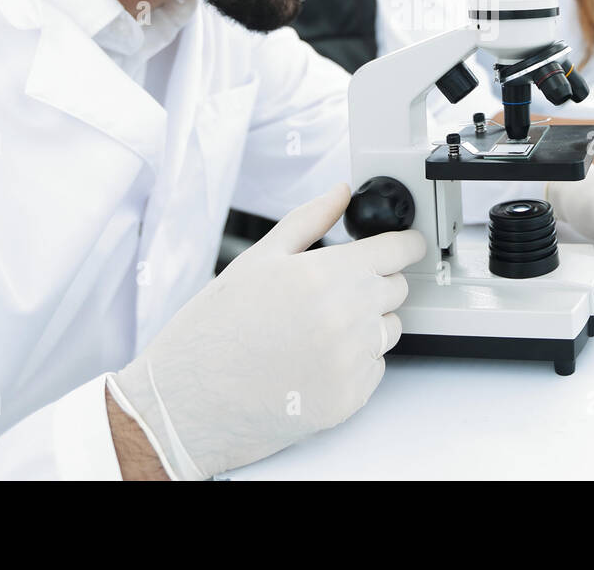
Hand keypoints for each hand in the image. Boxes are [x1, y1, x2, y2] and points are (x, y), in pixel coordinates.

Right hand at [107, 184, 425, 478]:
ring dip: (367, 323)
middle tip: (333, 291)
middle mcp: (347, 318)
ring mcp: (351, 362)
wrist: (187, 401)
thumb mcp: (258, 260)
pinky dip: (355, 361)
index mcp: (328, 274)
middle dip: (375, 283)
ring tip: (314, 329)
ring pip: (389, 329)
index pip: (398, 251)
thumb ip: (309, 220)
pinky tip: (313, 359)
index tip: (406, 245)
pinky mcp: (349, 399)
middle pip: (397, 288)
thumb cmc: (215, 330)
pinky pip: (375, 368)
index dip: (404, 244)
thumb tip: (341, 193)